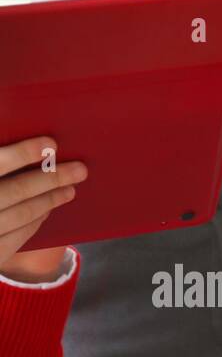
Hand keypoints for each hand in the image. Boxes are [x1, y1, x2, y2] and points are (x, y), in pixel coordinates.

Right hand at [0, 137, 86, 271]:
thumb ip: (1, 162)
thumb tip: (7, 119)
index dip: (22, 153)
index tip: (51, 143)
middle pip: (16, 190)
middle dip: (51, 179)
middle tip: (79, 169)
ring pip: (20, 214)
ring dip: (49, 200)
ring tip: (70, 188)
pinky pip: (17, 237)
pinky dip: (35, 221)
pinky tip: (48, 209)